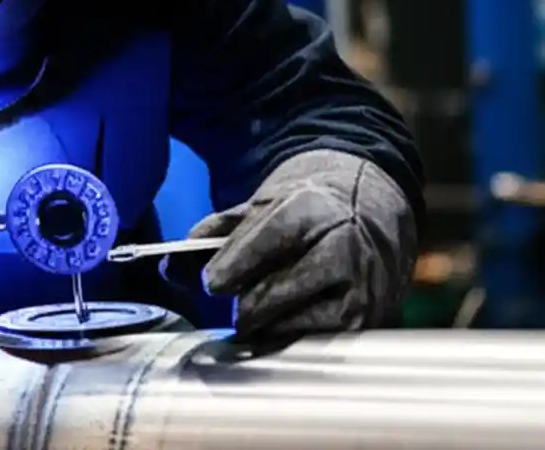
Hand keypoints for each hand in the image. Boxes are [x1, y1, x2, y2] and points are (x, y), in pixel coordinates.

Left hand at [183, 150, 416, 336]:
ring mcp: (358, 285)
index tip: (211, 284)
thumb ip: (216, 232)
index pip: (265, 242)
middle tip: (229, 305)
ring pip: (294, 323)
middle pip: (276, 292)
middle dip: (243, 305)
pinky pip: (317, 339)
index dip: (232, 266)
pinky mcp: (367, 317)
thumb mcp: (263, 205)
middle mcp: (341, 247)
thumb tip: (174, 264)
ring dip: (266, 325)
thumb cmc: (307, 210)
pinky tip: (278, 326)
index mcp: (309, 209)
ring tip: (253, 316)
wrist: (371, 211)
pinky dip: (291, 337)